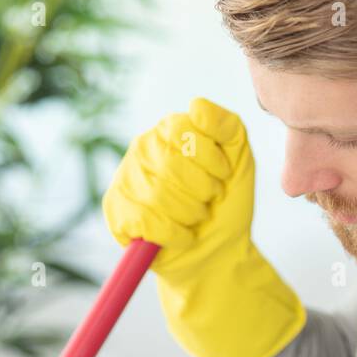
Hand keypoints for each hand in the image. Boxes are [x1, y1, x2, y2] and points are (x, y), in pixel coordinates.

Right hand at [102, 96, 253, 281]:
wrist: (218, 251)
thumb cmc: (226, 204)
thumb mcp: (239, 159)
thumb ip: (226, 125)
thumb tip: (196, 105)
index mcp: (169, 130)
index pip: (182, 130)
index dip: (210, 158)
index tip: (223, 175)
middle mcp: (142, 148)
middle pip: (171, 164)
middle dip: (202, 190)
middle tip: (209, 201)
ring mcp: (125, 179)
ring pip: (158, 195)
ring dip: (190, 214)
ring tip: (196, 218)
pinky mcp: (116, 212)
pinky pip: (147, 221)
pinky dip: (175, 234)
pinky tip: (182, 236)